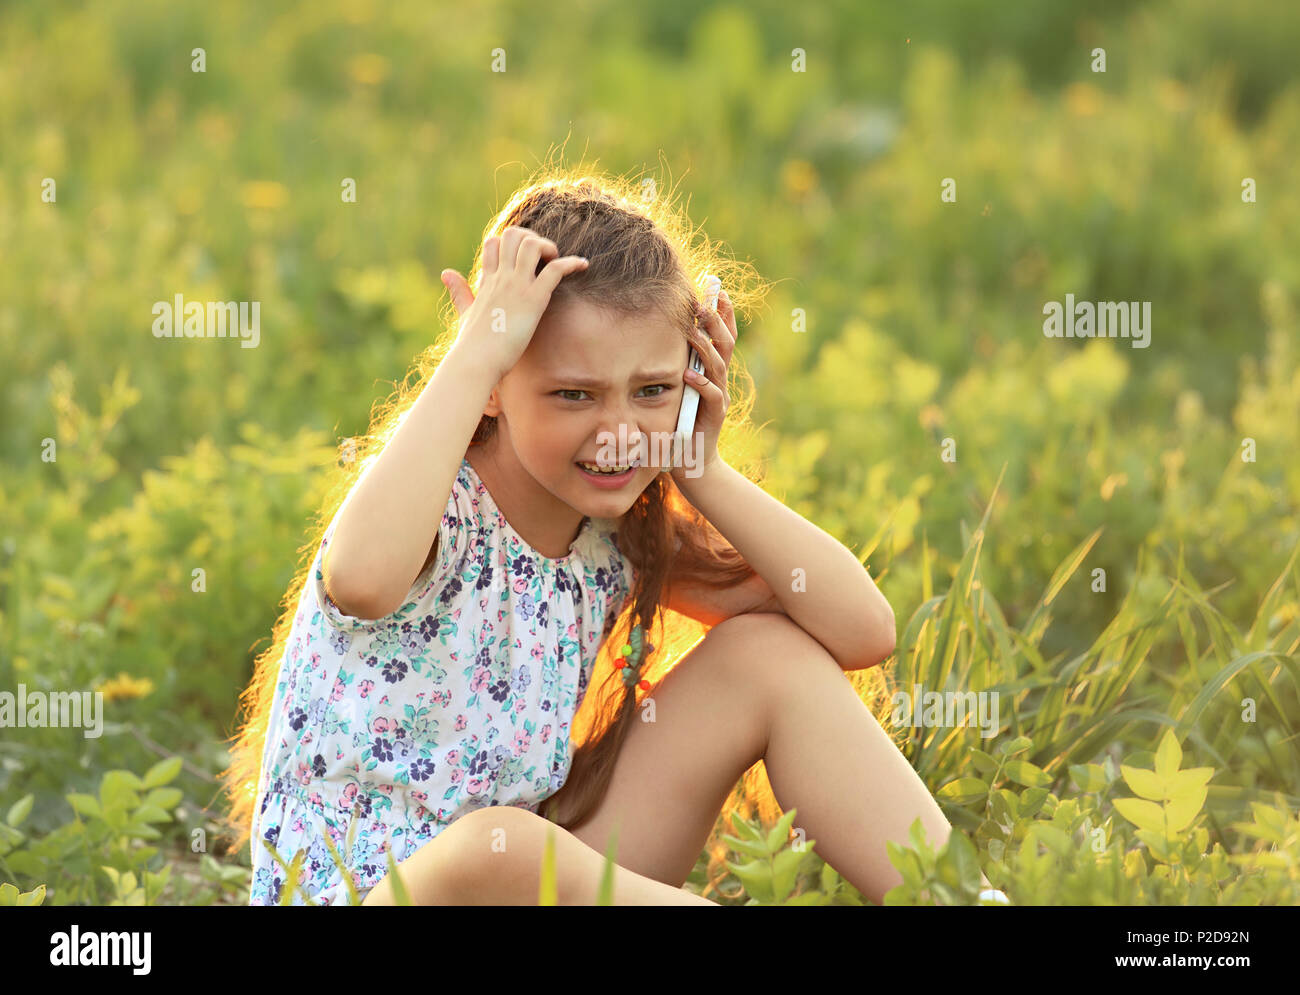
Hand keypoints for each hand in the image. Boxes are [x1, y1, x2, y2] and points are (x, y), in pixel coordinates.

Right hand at [440, 226, 588, 378]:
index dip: (511, 242)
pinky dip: (572, 263)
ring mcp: (517, 286)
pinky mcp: (533, 300)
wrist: (475, 361)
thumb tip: (446, 272)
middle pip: (513, 235)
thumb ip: (459, 291)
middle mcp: (502, 278)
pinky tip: (582, 265)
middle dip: (532, 238)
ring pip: (532, 244)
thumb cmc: (471, 344)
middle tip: (543, 257)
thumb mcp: (465, 312)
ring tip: (557, 261)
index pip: (495, 243)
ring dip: (549, 246)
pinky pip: (556, 269)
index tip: (524, 257)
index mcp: (487, 281)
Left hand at [671, 286, 736, 487]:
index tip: (718, 289)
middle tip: (705, 300)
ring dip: (706, 346)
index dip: (724, 312)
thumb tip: (664, 335)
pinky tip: (689, 374)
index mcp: (714, 371)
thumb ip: (679, 363)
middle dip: (717, 321)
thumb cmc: (681, 421)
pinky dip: (701, 383)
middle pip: (727, 344)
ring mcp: (720, 397)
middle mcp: (721, 381)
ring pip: (719, 366)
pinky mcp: (715, 417)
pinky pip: (712, 396)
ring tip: (695, 330)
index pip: (725, 336)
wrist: (692, 460)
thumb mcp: (679, 386)